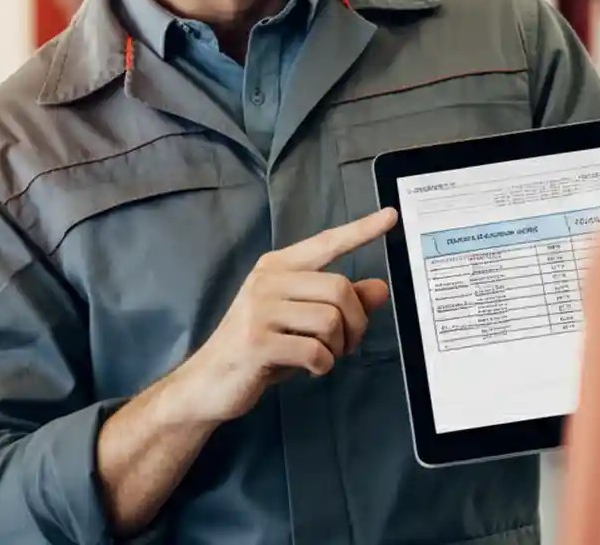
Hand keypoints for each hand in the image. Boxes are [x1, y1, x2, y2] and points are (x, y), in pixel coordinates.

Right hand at [173, 209, 398, 423]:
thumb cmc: (260, 348)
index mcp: (278, 266)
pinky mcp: (257, 342)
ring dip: (339, 347)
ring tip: (325, 356)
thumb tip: (381, 288)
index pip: (327, 242)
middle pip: (340, 288)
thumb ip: (341, 303)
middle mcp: (268, 280)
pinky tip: (310, 368)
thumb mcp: (302, 321)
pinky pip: (315, 350)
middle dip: (357, 322)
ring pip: (331, 320)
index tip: (391, 216)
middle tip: (348, 344)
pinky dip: (322, 365)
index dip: (361, 230)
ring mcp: (260, 310)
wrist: (208, 382)